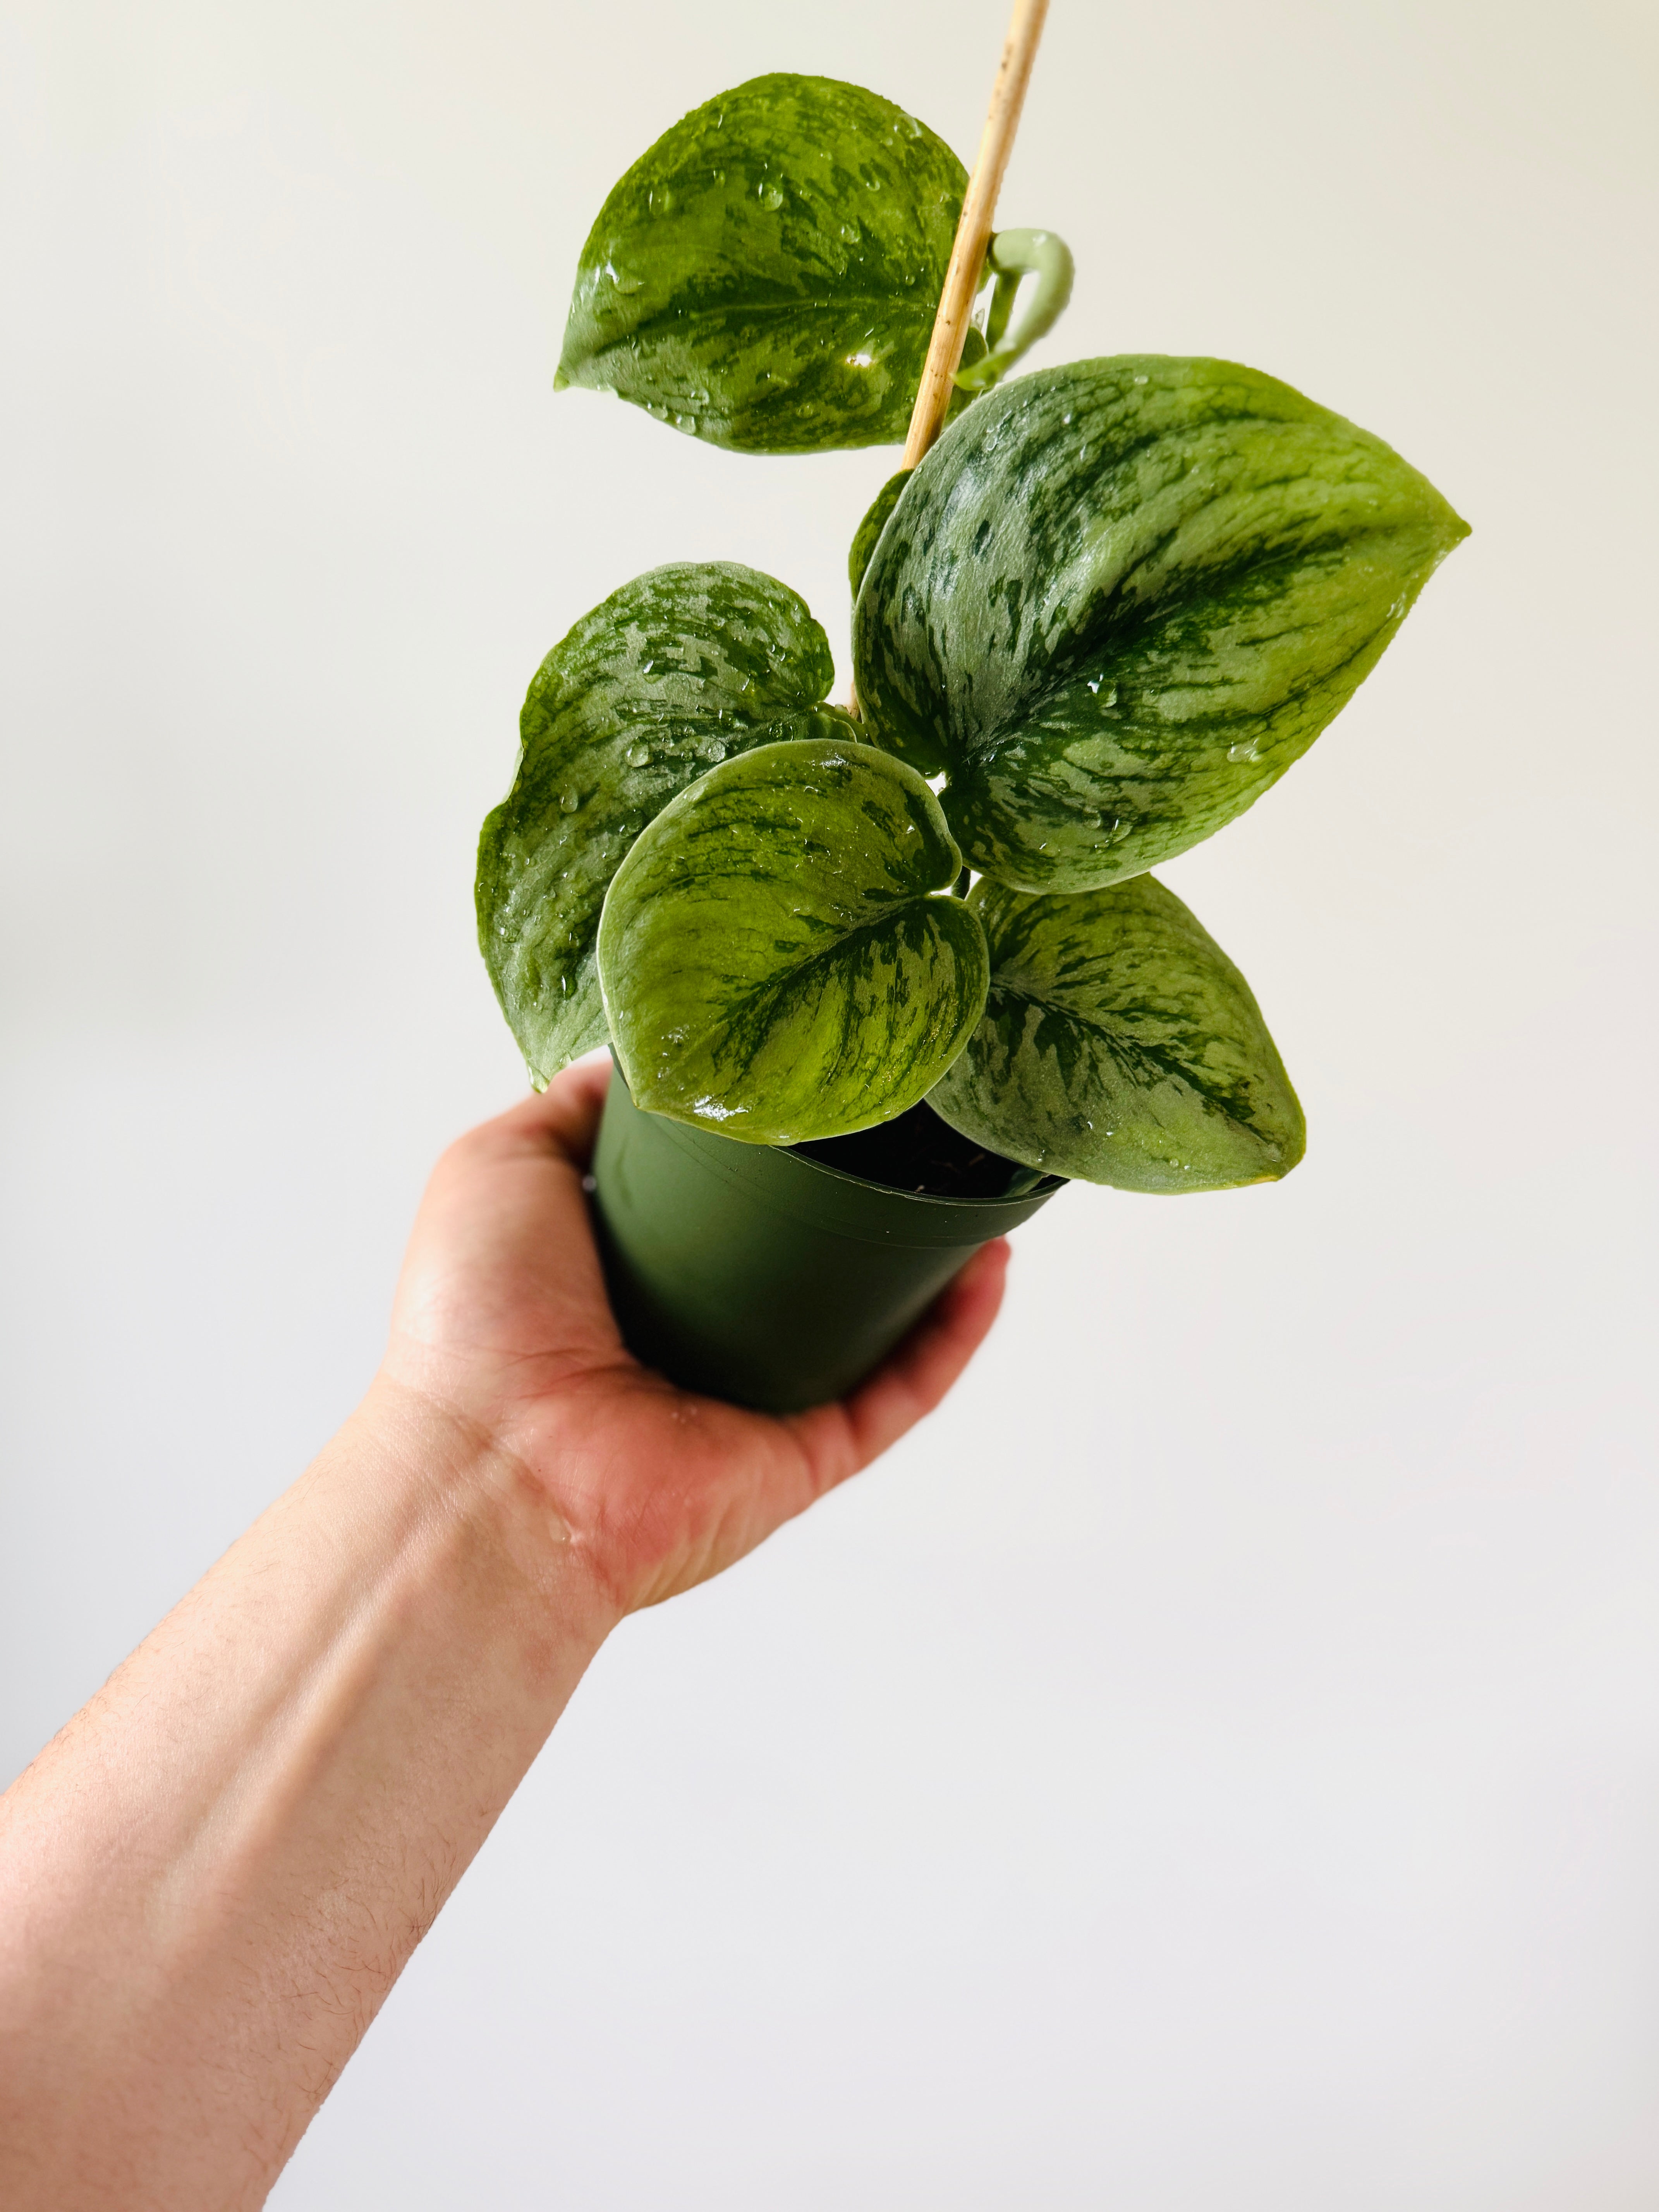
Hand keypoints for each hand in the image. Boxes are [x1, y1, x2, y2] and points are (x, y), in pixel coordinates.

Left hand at [377, 1054, 1008, 1616]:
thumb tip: (642, 1056)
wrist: (492, 1464)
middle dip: (873, 1195)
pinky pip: (900, 1391)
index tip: (835, 1075)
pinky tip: (990, 1265)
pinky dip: (953, 1335)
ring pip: (876, 1324)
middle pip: (812, 1256)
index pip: (729, 1198)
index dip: (782, 1142)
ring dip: (936, 1262)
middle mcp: (701, 1335)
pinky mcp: (804, 1454)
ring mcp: (759, 1399)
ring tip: (985, 1183)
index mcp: (634, 1272)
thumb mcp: (500, 1164)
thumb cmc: (473, 1321)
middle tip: (930, 1123)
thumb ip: (572, 1107)